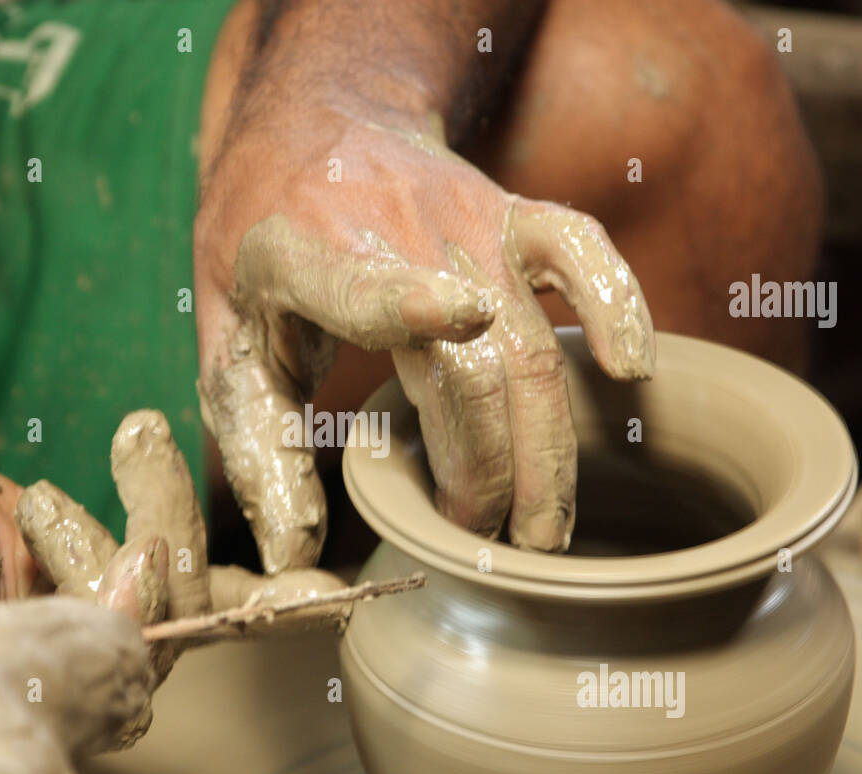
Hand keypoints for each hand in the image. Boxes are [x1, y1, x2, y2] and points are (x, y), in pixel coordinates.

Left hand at [195, 106, 653, 569]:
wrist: (317, 123)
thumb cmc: (262, 252)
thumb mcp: (227, 341)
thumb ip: (257, 445)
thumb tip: (291, 561)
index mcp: (305, 255)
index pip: (366, 284)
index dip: (415, 303)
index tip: (466, 323)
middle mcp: (399, 231)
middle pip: (477, 364)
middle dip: (494, 474)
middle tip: (491, 551)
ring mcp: (469, 221)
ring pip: (536, 343)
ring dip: (550, 448)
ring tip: (545, 533)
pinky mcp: (515, 215)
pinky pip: (584, 257)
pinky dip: (619, 308)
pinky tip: (633, 374)